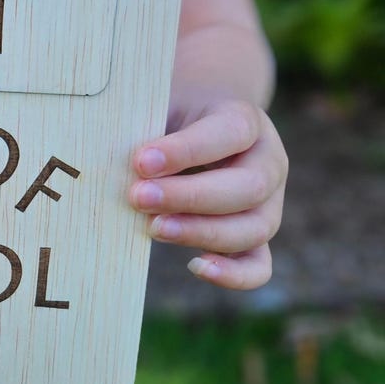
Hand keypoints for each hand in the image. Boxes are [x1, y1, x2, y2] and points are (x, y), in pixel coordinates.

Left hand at [129, 99, 287, 289]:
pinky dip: (234, 274)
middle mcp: (268, 163)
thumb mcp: (159, 108)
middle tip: (139, 197)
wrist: (189, 129)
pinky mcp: (253, 235)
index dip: (187, 150)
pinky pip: (258, 265)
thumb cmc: (167, 120)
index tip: (141, 162)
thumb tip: (116, 157)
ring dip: (202, 232)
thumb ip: (146, 127)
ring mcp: (268, 203)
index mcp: (247, 122)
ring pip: (255, 228)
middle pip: (249, 187)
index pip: (231, 132)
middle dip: (189, 196)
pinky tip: (195, 265)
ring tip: (154, 228)